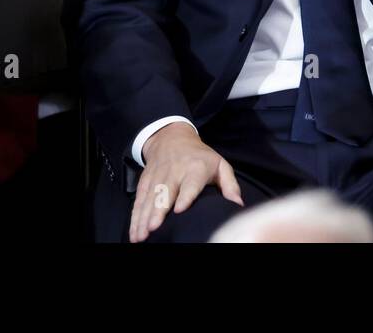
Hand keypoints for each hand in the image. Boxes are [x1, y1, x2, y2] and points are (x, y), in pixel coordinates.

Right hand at [131, 122, 242, 242]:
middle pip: (165, 192)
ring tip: (140, 236)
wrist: (172, 137)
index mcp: (196, 168)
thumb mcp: (220, 164)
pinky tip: (134, 230)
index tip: (180, 209)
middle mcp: (175, 172)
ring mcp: (158, 176)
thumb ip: (230, 185)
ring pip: (149, 198)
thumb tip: (238, 204)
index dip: (185, 195)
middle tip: (153, 228)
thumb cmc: (200, 157)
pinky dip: (135, 215)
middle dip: (158, 211)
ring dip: (143, 217)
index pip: (191, 183)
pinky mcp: (146, 180)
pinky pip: (139, 198)